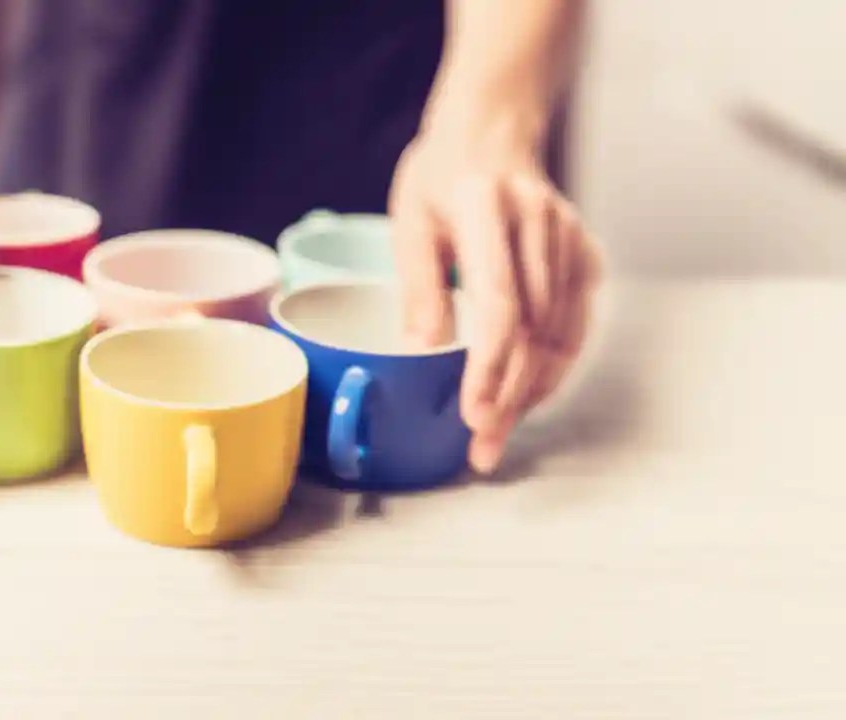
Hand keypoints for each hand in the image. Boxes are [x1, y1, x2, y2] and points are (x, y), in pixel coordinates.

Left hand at [388, 121, 601, 473]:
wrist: (494, 130)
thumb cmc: (440, 177)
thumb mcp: (411, 222)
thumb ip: (420, 287)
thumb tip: (422, 356)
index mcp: (487, 208)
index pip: (499, 303)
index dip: (489, 366)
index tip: (473, 414)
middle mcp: (541, 223)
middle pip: (532, 331)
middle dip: (508, 398)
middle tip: (481, 449)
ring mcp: (571, 238)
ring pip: (559, 335)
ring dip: (530, 392)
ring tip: (498, 432)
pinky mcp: (586, 253)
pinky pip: (575, 324)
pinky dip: (552, 366)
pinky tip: (526, 395)